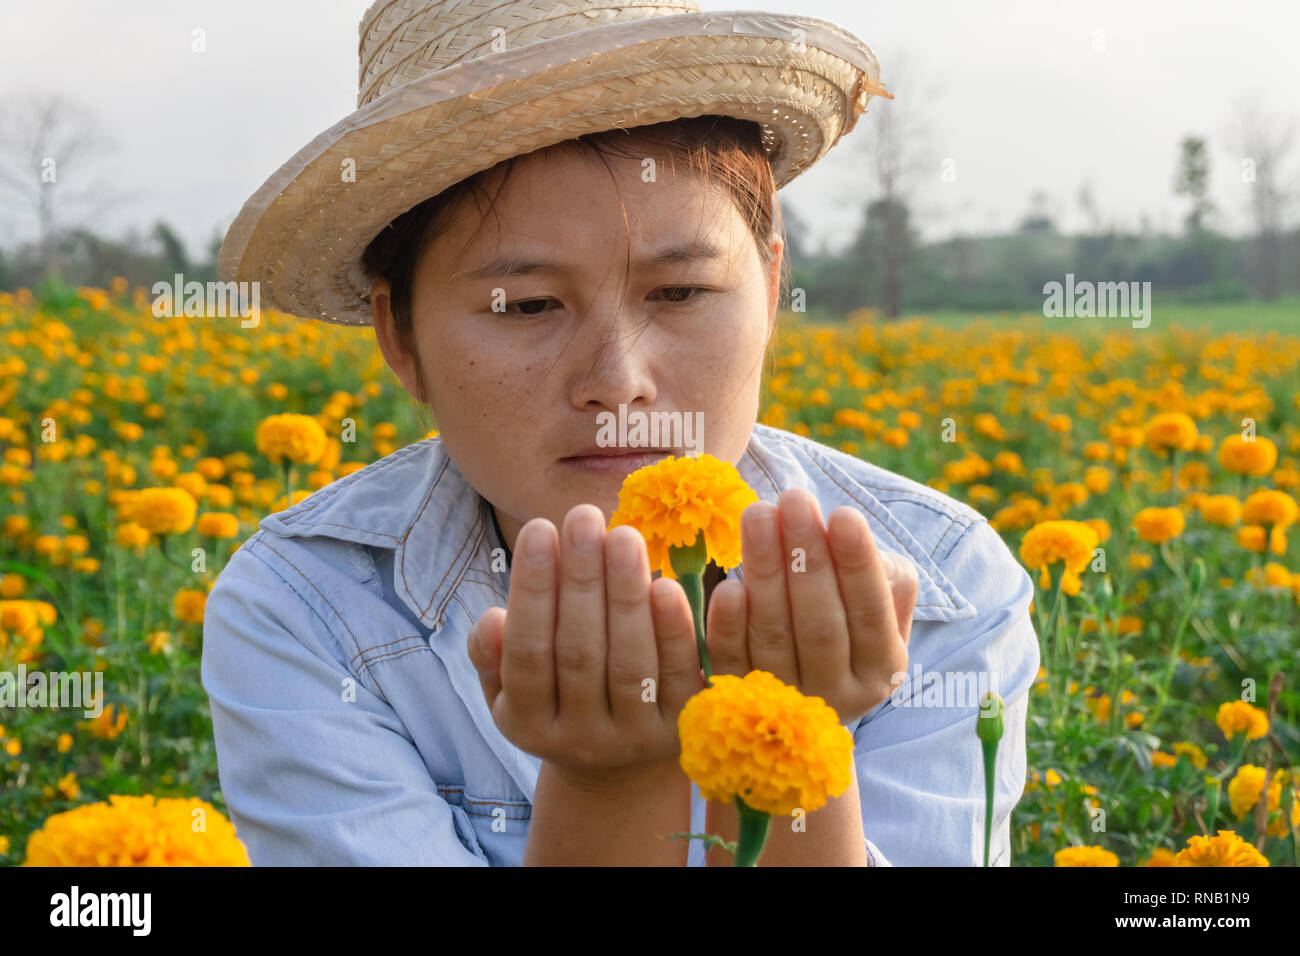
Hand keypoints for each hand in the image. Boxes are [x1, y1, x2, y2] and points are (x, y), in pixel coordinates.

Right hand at [467, 503, 705, 784]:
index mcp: (529, 726)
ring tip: (623, 535)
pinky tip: (667, 585)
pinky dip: (674, 631)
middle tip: (584, 516)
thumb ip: (494, 656)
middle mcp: (580, 740)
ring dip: (626, 595)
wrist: (619, 766)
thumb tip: (491, 621)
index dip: (532, 592)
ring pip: (629, 664)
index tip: (539, 528)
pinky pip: (680, 676)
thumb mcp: (511, 688)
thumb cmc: (555, 697)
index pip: (528, 654)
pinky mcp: (682, 730)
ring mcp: (633, 739)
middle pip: (579, 654)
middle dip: (581, 580)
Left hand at [703, 489, 917, 725]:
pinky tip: (727, 585)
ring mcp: (784, 701)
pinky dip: (728, 625)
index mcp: (881, 668)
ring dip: (764, 571)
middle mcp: (837, 694)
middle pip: (820, 625)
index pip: (871, 612)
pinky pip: (731, 661)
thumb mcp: (880, 603)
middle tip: (794, 499)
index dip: (858, 564)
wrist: (799, 686)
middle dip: (806, 558)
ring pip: (773, 636)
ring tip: (758, 514)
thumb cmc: (845, 618)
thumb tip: (851, 542)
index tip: (844, 514)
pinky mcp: (738, 698)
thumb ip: (882, 575)